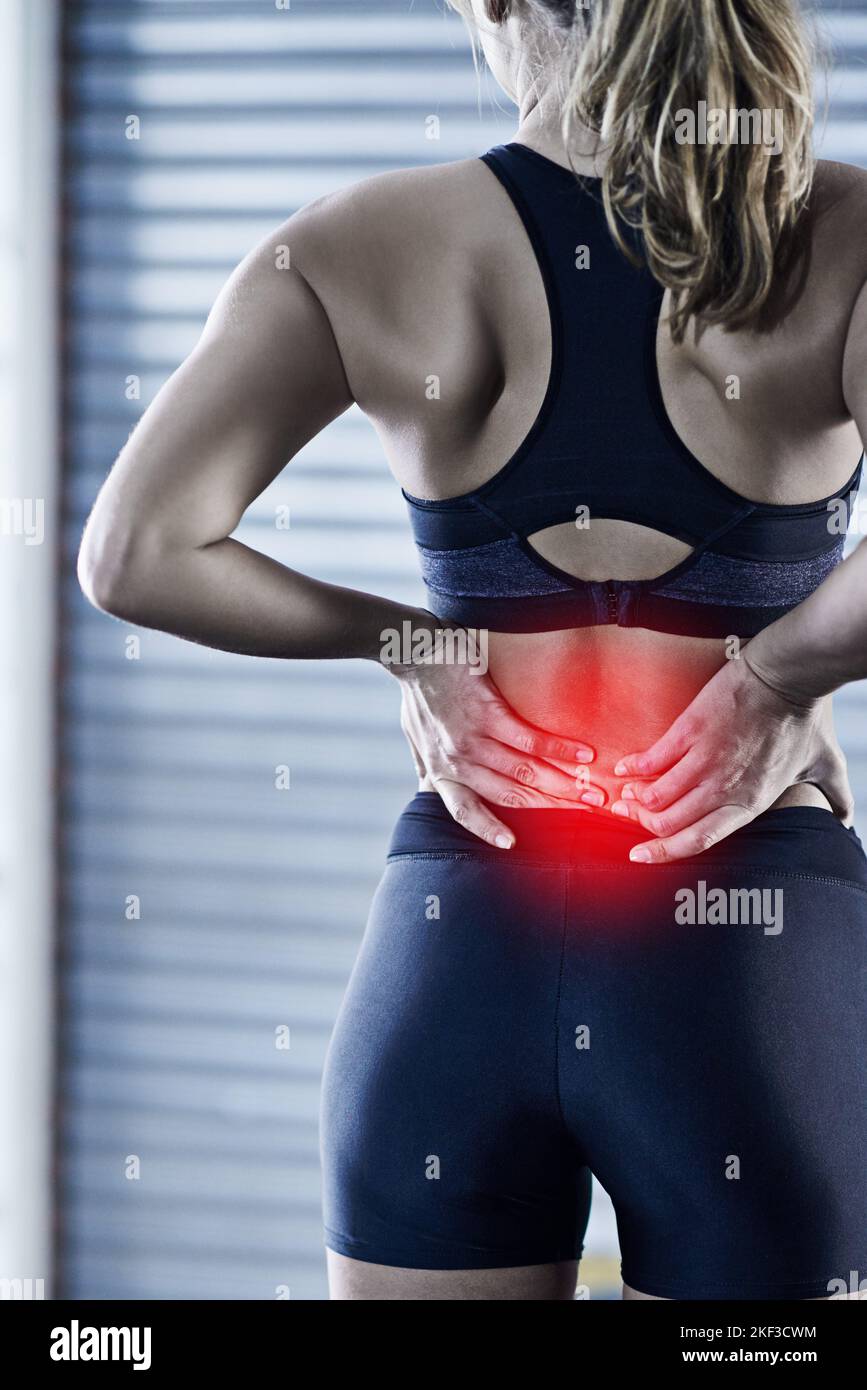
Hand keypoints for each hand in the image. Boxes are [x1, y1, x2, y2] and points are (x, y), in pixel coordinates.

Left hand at [390, 631, 603, 848]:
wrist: (413, 653)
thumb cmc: (417, 695)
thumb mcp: (414, 737)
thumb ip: (426, 765)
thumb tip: (427, 786)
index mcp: (442, 771)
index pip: (466, 810)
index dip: (489, 829)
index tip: (512, 845)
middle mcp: (459, 762)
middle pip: (511, 794)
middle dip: (553, 806)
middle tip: (587, 813)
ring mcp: (475, 739)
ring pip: (525, 772)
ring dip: (563, 784)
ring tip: (592, 792)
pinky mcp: (489, 713)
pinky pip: (530, 739)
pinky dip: (559, 748)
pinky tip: (583, 754)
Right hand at [609, 652, 853, 862]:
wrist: (788, 677)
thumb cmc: (805, 720)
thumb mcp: (824, 765)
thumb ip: (835, 796)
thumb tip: (848, 820)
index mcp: (749, 802)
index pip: (698, 840)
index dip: (665, 852)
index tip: (642, 857)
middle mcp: (722, 788)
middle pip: (670, 821)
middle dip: (644, 826)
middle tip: (631, 819)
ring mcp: (703, 760)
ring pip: (657, 795)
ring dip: (636, 799)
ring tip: (626, 796)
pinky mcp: (689, 732)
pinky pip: (653, 759)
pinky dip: (634, 767)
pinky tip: (623, 768)